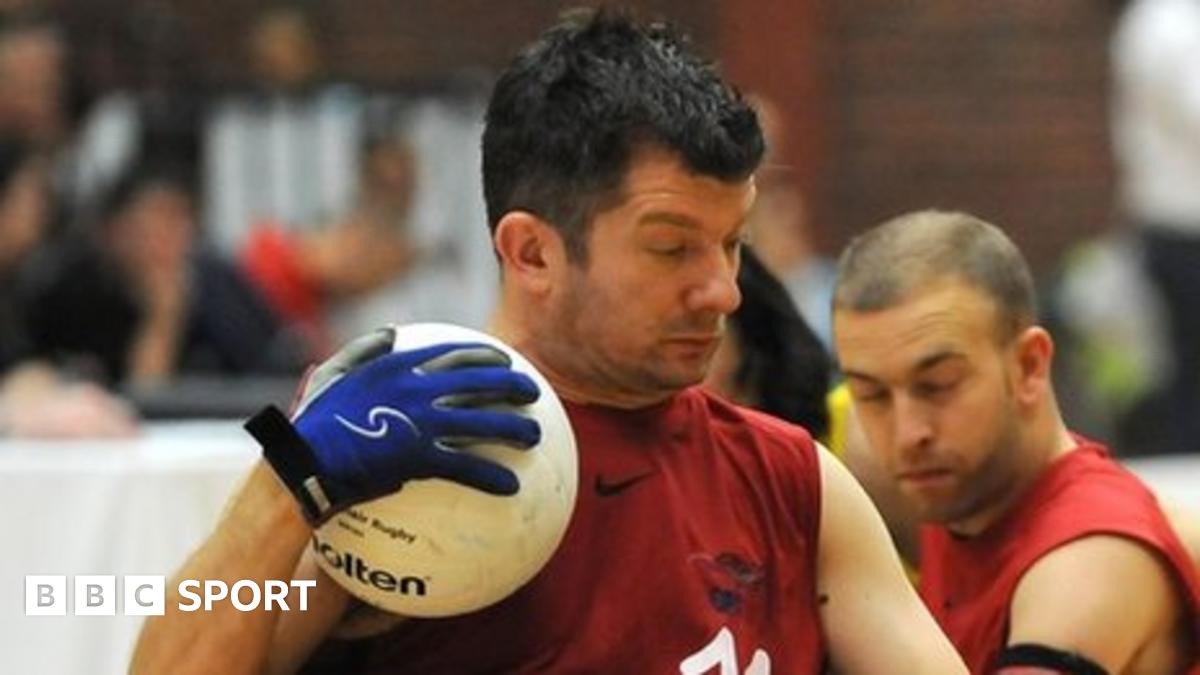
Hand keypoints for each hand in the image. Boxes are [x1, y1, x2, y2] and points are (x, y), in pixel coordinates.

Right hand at [245, 327, 541, 523]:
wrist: (301, 461)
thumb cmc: (312, 423)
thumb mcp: (333, 375)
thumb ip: (364, 352)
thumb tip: (389, 331)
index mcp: (397, 366)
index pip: (452, 353)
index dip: (484, 355)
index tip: (503, 357)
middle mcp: (416, 388)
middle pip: (479, 382)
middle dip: (511, 385)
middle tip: (534, 392)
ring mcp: (420, 422)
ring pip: (482, 422)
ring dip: (514, 429)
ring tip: (535, 437)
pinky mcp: (419, 457)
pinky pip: (466, 466)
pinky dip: (491, 476)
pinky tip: (511, 486)